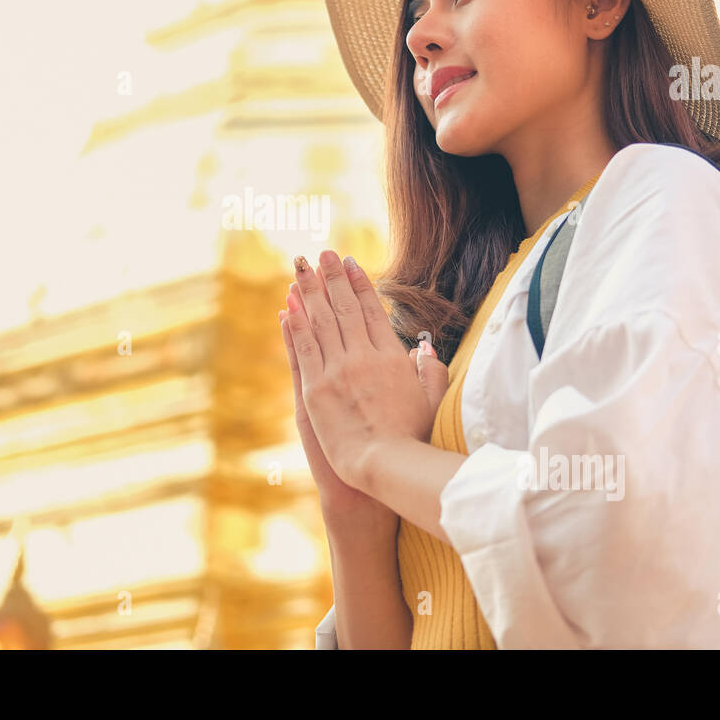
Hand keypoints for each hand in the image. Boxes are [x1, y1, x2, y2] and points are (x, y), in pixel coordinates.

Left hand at [282, 250, 448, 493]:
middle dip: (332, 277)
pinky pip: (303, 349)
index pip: (371, 311)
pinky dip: (295, 324)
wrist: (385, 466)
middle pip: (344, 308)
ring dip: (309, 291)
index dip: (359, 284)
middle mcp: (362, 357)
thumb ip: (430, 370)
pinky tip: (287, 305)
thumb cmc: (413, 439)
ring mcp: (337, 371)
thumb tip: (424, 345)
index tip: (350, 263)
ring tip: (301, 267)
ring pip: (321, 322)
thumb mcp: (432, 401)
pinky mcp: (315, 389)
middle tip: (322, 253)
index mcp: (391, 358)